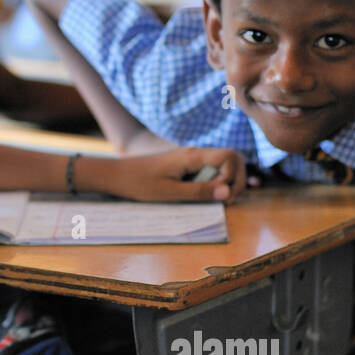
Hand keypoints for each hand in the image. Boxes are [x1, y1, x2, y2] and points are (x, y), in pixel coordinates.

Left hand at [90, 146, 247, 201]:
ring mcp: (192, 159)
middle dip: (237, 180)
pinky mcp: (186, 166)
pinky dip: (215, 183)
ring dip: (227, 182)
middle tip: (227, 201)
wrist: (118, 175)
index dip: (233, 176)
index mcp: (192, 156)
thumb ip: (199, 192)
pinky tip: (208, 196)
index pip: (230, 156)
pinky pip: (210, 171)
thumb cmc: (140, 183)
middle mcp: (195, 153)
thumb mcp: (170, 193)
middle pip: (232, 158)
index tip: (221, 195)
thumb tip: (227, 191)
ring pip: (223, 165)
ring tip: (220, 201)